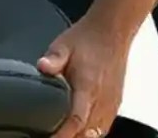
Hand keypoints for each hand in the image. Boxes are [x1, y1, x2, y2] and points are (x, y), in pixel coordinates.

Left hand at [38, 14, 133, 137]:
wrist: (112, 31)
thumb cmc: (87, 39)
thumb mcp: (63, 45)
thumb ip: (53, 59)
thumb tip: (42, 66)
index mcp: (88, 87)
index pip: (76, 120)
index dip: (62, 135)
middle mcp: (102, 100)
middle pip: (86, 134)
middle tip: (50, 136)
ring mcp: (111, 104)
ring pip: (96, 133)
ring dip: (80, 137)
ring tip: (61, 135)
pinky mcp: (115, 104)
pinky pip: (104, 127)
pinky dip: (90, 133)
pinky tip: (78, 133)